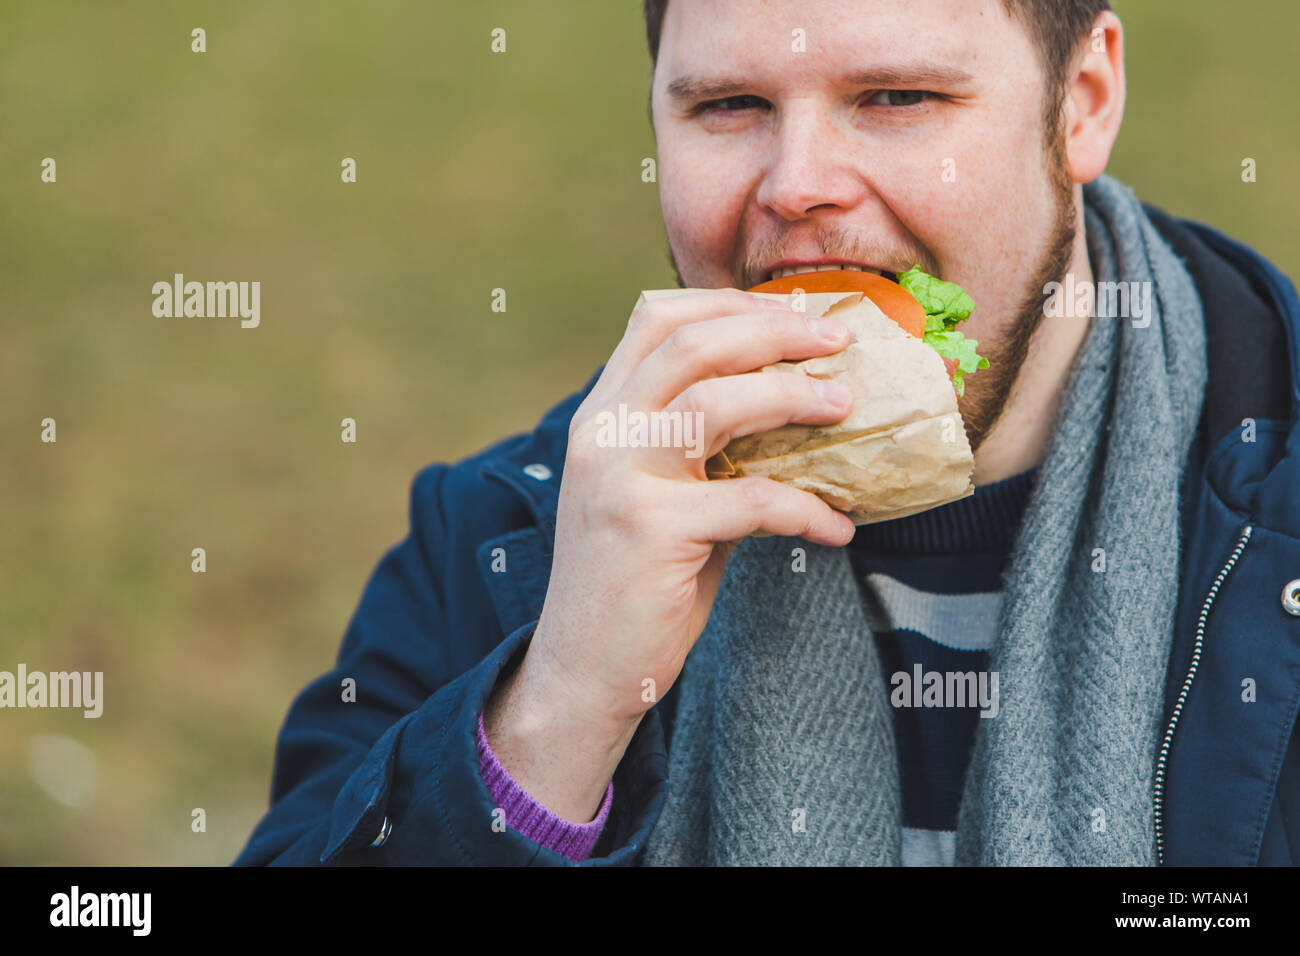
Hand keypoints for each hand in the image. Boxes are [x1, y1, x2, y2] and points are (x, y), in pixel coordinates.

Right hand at [484, 289, 855, 822]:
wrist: (584, 670)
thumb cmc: (635, 581)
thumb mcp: (660, 494)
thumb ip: (707, 448)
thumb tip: (798, 410)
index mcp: (602, 414)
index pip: (658, 319)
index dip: (730, 303)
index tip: (793, 313)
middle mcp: (601, 431)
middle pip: (692, 343)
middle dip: (774, 331)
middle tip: (837, 338)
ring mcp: (618, 476)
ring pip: (714, 400)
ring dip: (791, 395)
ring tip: (844, 406)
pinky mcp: (649, 528)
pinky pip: (750, 499)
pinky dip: (805, 508)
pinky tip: (837, 527)